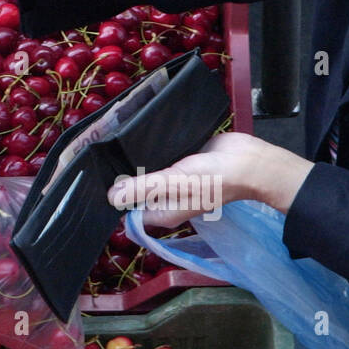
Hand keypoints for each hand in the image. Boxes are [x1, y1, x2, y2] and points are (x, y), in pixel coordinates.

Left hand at [106, 133, 313, 228]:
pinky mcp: (181, 161)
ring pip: (147, 173)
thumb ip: (144, 188)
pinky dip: (151, 150)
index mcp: (163, 211)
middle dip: (122, 178)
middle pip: (136, 191)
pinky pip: (159, 158)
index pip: (129, 210)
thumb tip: (111, 197)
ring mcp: (174, 180)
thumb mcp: (176, 183)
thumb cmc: (215, 178)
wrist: (250, 162)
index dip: (115, 198)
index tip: (98, 181)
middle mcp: (166, 198)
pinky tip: (137, 137)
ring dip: (135, 163)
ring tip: (114, 143)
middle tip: (101, 157)